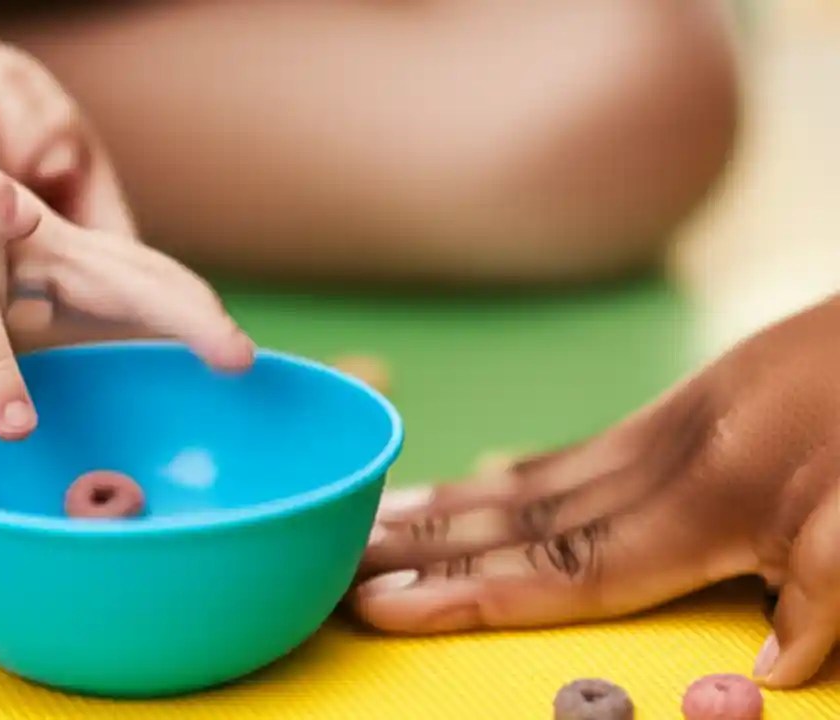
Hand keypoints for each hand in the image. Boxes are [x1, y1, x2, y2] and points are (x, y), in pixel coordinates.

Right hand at [353, 295, 839, 688]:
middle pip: (521, 518)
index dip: (470, 594)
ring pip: (537, 479)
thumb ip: (825, 595)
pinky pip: (579, 450)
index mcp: (711, 499)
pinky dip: (517, 473)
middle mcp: (668, 459)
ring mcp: (672, 426)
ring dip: (452, 507)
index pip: (563, 566)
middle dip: (426, 549)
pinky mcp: (689, 408)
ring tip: (379, 521)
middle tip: (341, 559)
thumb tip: (763, 675)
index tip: (385, 604)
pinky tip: (483, 481)